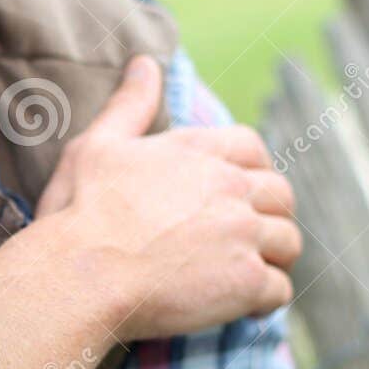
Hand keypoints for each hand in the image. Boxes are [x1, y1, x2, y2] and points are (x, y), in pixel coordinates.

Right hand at [37, 55, 299, 340]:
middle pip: (280, 195)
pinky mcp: (246, 281)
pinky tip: (241, 306)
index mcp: (198, 151)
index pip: (252, 147)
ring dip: (272, 259)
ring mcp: (243, 235)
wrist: (82, 275)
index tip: (236, 194)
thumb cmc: (80, 213)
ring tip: (245, 275)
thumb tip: (145, 63)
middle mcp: (230, 187)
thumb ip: (130, 105)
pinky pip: (279, 289)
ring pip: (288, 242)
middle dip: (268, 216)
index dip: (251, 170)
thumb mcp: (97, 146)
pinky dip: (265, 300)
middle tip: (242, 240)